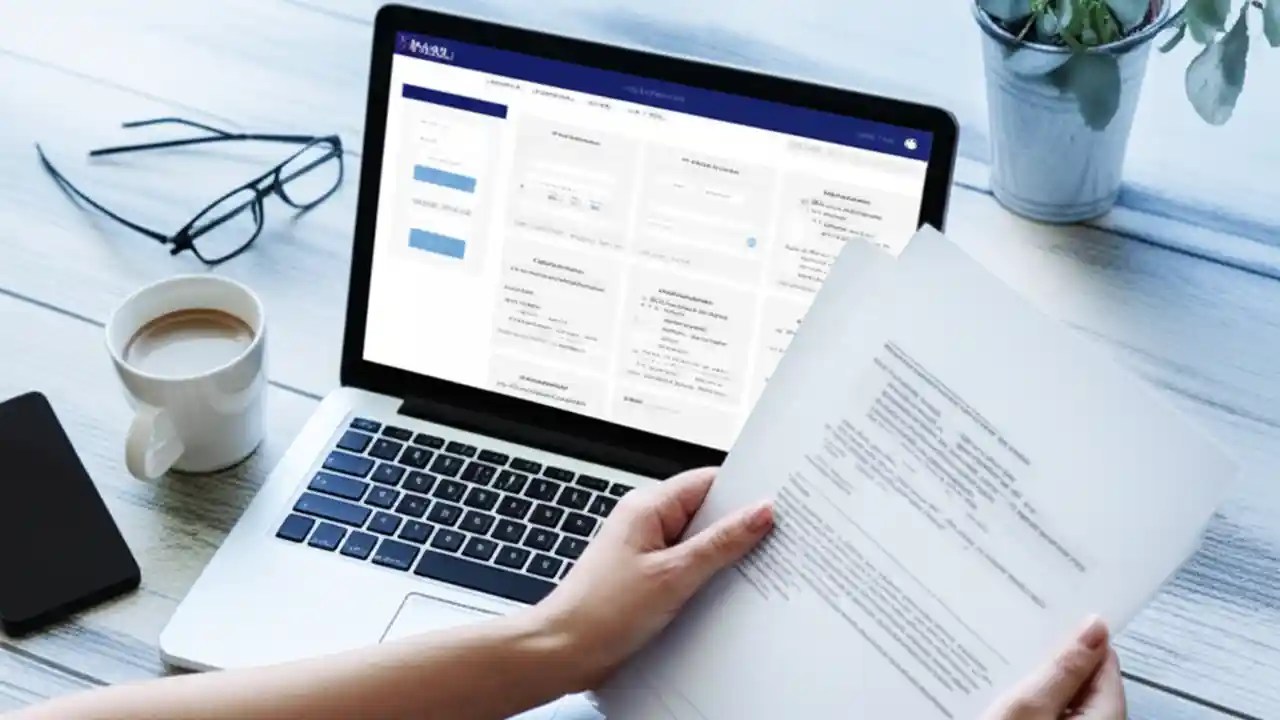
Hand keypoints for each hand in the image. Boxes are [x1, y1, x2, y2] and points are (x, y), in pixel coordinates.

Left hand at [526, 467, 772, 690]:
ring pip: (698, 542)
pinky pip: (686, 566)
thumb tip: (760, 512)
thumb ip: (721, 543)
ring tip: (750, 572)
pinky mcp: (646, 576)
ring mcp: (645, 549)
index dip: (743, 492)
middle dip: (738, 528)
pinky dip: (705, 577)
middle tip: (773, 543)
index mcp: (647, 505)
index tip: (777, 506)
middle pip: (706, 512)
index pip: (708, 482)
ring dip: (721, 557)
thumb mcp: (674, 575)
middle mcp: (645, 521)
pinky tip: (722, 593)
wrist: (562, 651)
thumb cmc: (602, 611)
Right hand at [982, 618, 1126, 719]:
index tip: (1046, 612)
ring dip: (1037, 677)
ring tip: (1002, 654)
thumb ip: (1065, 668)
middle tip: (1016, 630)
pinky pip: (1050, 712)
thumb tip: (1096, 626)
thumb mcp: (1031, 706)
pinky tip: (1003, 690)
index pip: (1105, 658)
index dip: (1077, 634)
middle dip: (1052, 654)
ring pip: (1064, 695)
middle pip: (1085, 678)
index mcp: (1107, 713)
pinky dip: (1031, 699)